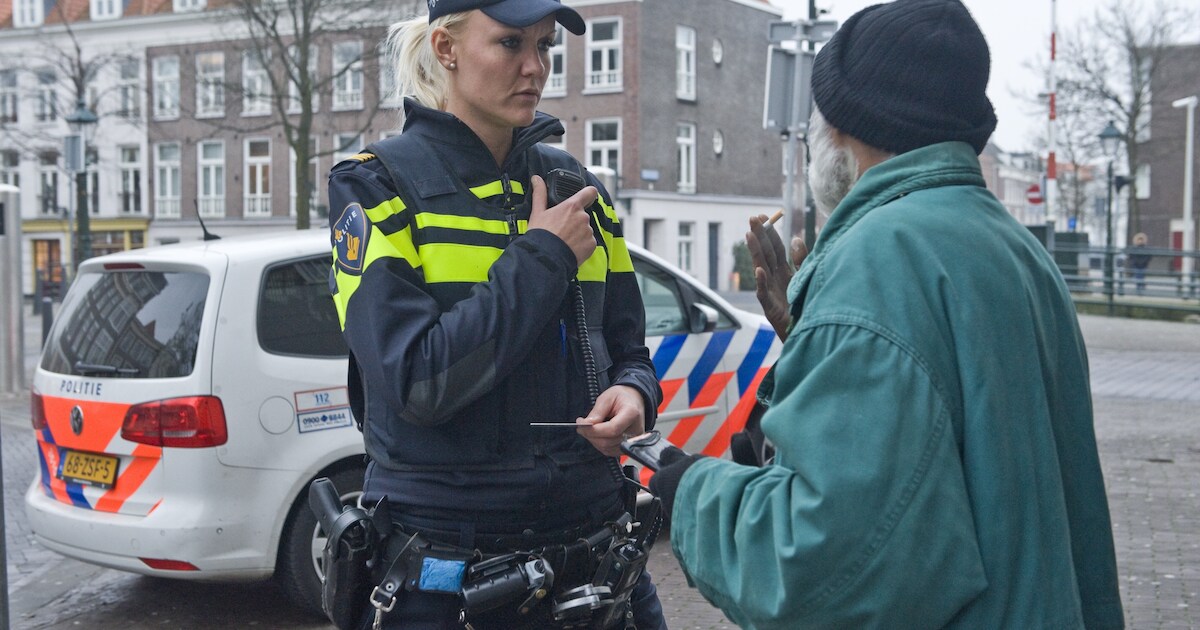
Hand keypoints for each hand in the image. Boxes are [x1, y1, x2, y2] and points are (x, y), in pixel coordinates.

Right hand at [527, 175, 597, 266]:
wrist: (545, 258)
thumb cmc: (540, 235)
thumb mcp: (537, 213)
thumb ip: (540, 194)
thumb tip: (536, 178)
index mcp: (572, 206)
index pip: (589, 192)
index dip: (588, 193)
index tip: (586, 197)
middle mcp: (583, 217)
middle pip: (583, 215)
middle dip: (575, 221)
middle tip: (562, 229)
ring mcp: (589, 231)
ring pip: (585, 230)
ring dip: (578, 234)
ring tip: (564, 241)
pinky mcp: (592, 245)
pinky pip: (589, 242)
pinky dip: (582, 245)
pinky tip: (570, 248)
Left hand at [575, 385, 645, 456]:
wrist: (634, 401)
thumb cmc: (622, 397)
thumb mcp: (607, 397)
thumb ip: (597, 412)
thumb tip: (587, 425)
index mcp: (632, 414)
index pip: (612, 429)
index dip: (594, 430)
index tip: (581, 424)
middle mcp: (635, 431)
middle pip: (608, 441)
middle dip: (591, 435)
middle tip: (581, 426)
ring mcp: (632, 441)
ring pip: (607, 448)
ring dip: (594, 440)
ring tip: (589, 428)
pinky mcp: (627, 447)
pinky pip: (609, 451)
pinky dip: (599, 444)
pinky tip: (597, 434)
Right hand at [747, 214, 804, 338]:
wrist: (807, 335)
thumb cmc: (805, 308)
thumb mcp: (806, 278)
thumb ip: (801, 259)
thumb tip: (796, 238)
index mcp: (784, 272)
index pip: (775, 247)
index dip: (770, 232)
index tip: (764, 216)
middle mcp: (775, 280)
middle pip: (766, 254)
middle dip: (759, 236)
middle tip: (753, 218)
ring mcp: (771, 294)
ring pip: (761, 269)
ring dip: (755, 252)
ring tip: (750, 235)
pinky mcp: (771, 309)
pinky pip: (764, 294)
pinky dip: (761, 283)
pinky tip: (759, 270)